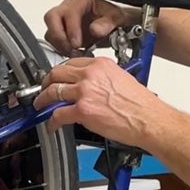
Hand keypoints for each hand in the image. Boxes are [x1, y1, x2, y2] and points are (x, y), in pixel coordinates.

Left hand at [33, 57, 173, 147]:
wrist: (149, 119)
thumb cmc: (141, 105)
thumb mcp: (122, 79)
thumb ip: (102, 79)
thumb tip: (92, 87)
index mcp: (100, 65)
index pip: (71, 63)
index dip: (60, 72)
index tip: (57, 78)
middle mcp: (90, 75)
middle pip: (57, 73)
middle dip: (46, 82)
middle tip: (44, 90)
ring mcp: (85, 92)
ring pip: (53, 91)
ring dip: (43, 100)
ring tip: (41, 106)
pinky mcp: (82, 110)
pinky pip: (58, 114)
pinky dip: (52, 121)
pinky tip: (52, 125)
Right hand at [42, 0, 137, 55]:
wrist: (112, 26)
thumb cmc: (112, 18)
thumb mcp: (117, 19)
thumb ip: (107, 23)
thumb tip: (94, 29)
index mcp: (82, 0)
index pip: (70, 12)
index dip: (71, 29)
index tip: (77, 43)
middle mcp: (69, 7)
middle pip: (52, 17)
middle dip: (59, 36)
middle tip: (70, 49)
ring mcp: (62, 18)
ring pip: (50, 29)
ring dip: (59, 44)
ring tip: (73, 53)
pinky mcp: (60, 31)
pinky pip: (52, 39)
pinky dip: (60, 48)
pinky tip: (72, 53)